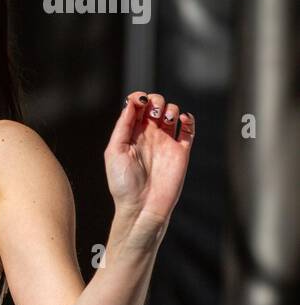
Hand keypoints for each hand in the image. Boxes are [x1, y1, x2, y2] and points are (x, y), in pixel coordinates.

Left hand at [105, 91, 194, 226]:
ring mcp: (165, 142)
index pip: (136, 106)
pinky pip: (188, 129)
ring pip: (172, 112)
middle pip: (155, 105)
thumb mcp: (114, 151)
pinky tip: (182, 120)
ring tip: (164, 120)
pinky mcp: (181, 151)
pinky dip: (188, 119)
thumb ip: (123, 126)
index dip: (139, 98)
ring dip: (170, 108)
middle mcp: (148, 135)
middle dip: (155, 101)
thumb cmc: (123, 183)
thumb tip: (131, 103)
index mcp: (130, 134)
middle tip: (152, 114)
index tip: (139, 100)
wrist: (142, 206)